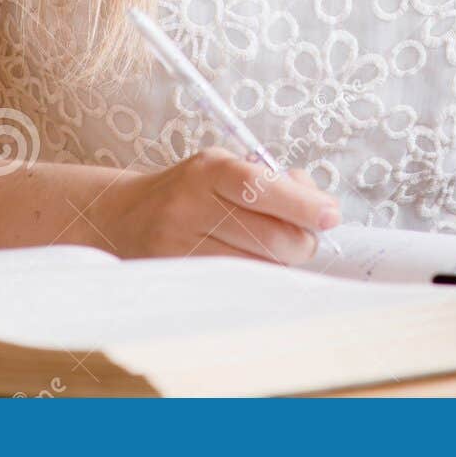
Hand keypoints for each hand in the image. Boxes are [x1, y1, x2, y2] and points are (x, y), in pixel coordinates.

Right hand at [100, 146, 341, 261]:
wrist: (124, 217)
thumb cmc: (192, 189)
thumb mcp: (227, 167)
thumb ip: (273, 182)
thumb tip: (319, 208)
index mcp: (208, 170)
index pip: (261, 188)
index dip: (302, 205)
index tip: (331, 215)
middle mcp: (190, 208)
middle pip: (269, 238)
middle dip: (303, 242)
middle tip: (308, 236)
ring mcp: (180, 249)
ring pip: (259, 270)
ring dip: (284, 264)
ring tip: (280, 249)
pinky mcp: (179, 281)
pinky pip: (238, 289)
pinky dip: (260, 281)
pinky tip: (258, 267)